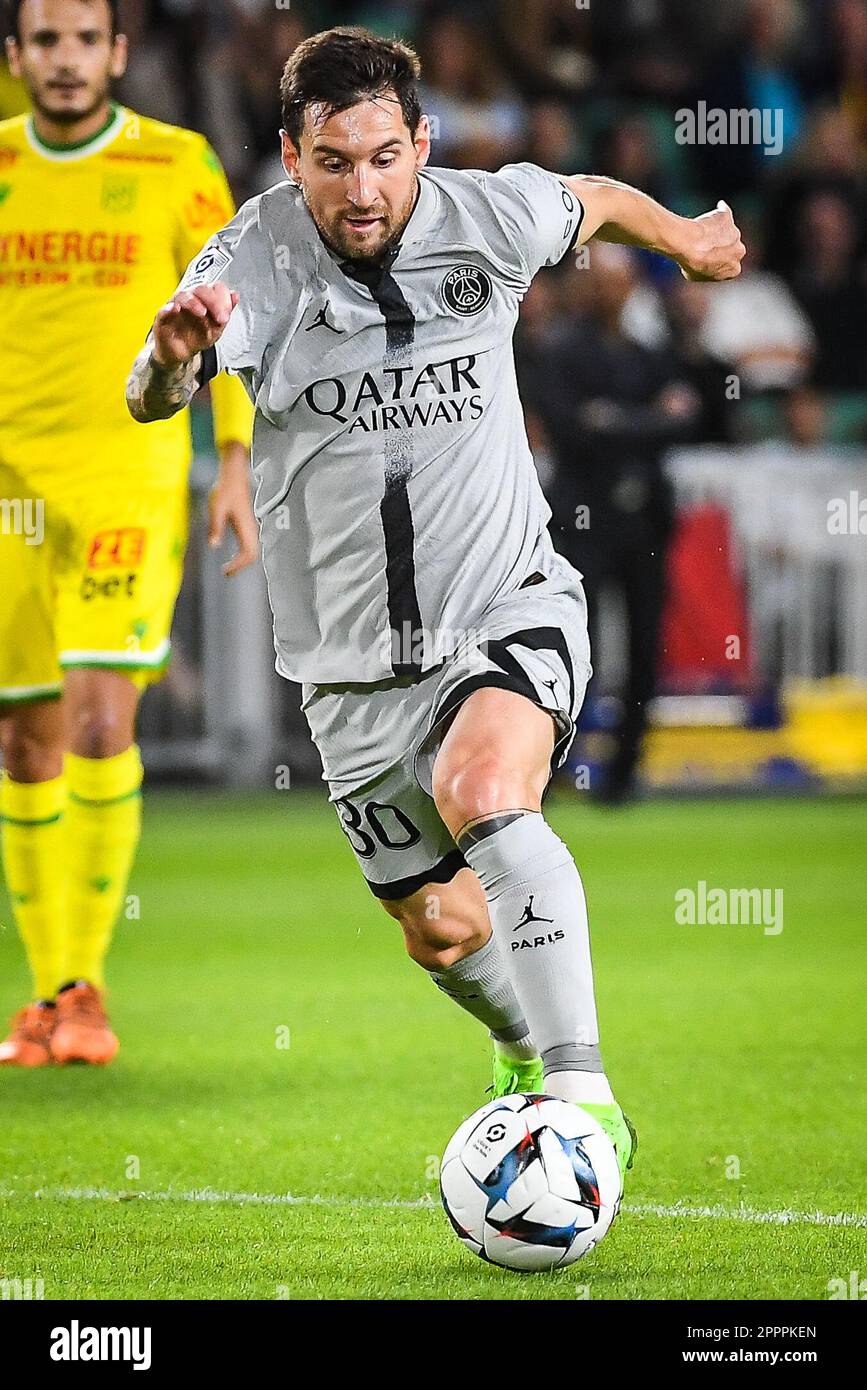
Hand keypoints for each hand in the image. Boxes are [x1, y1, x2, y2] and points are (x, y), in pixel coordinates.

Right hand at [153, 283, 237, 368]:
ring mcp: (175, 306)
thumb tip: (235, 295)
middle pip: (201, 289)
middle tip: (220, 318)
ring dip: (193, 302)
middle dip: (213, 302)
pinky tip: (175, 309)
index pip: (215, 288)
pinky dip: (168, 309)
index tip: (226, 317)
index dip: (223, 299)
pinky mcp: (162, 319)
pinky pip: (163, 310)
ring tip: (202, 312)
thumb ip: (225, 311)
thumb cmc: (197, 337)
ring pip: (183, 296)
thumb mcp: (216, 327)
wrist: (181, 354)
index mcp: (204, 299)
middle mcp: (190, 298)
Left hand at [208, 445, 257, 577]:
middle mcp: (251, 528)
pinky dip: (242, 554)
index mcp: (246, 526)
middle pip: (253, 555)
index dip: (238, 565)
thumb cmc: (225, 489)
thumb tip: (214, 546)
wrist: (234, 474)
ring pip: (252, 550)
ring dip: (242, 561)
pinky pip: (249, 544)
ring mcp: (251, 526)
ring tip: (228, 568)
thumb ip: (216, 527)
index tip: (225, 571)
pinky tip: (232, 555)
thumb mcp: (216, 508)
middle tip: (226, 573)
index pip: (248, 554)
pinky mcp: (247, 524)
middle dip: (241, 566)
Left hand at [678, 201, 744, 281]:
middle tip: (705, 247)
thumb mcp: (696, 275)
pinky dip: (720, 211)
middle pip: (732, 248)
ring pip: (727, 231)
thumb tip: (702, 264)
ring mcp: (734, 233)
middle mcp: (739, 251)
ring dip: (717, 232)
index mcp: (734, 269)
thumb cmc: (691, 263)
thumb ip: (706, 269)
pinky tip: (716, 208)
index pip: (729, 267)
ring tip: (700, 234)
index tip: (708, 260)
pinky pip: (724, 212)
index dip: (718, 263)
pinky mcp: (727, 217)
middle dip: (721, 247)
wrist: (689, 244)